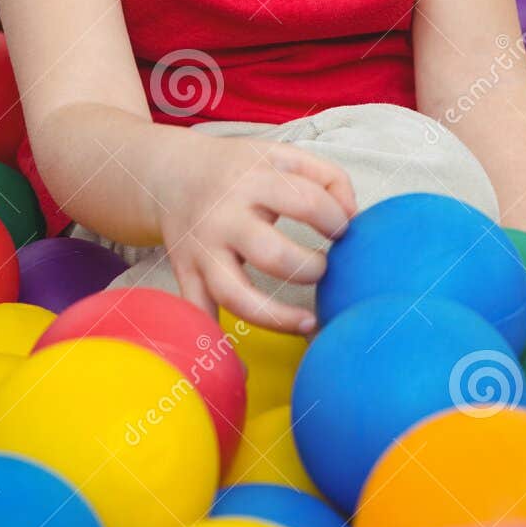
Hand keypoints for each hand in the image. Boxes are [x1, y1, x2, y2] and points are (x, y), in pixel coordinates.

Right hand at [157, 134, 357, 334]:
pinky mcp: (185, 275)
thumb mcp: (281, 155)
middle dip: (309, 268)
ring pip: (234, 294)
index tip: (342, 231)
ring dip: (275, 316)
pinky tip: (241, 372)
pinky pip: (198, 315)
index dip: (335, 220)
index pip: (306, 202)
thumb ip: (328, 177)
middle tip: (322, 270)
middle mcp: (223, 217)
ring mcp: (201, 250)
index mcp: (252, 180)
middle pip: (271, 253)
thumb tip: (354, 217)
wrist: (170, 175)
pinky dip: (215, 345)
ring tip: (308, 322)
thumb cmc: (239, 169)